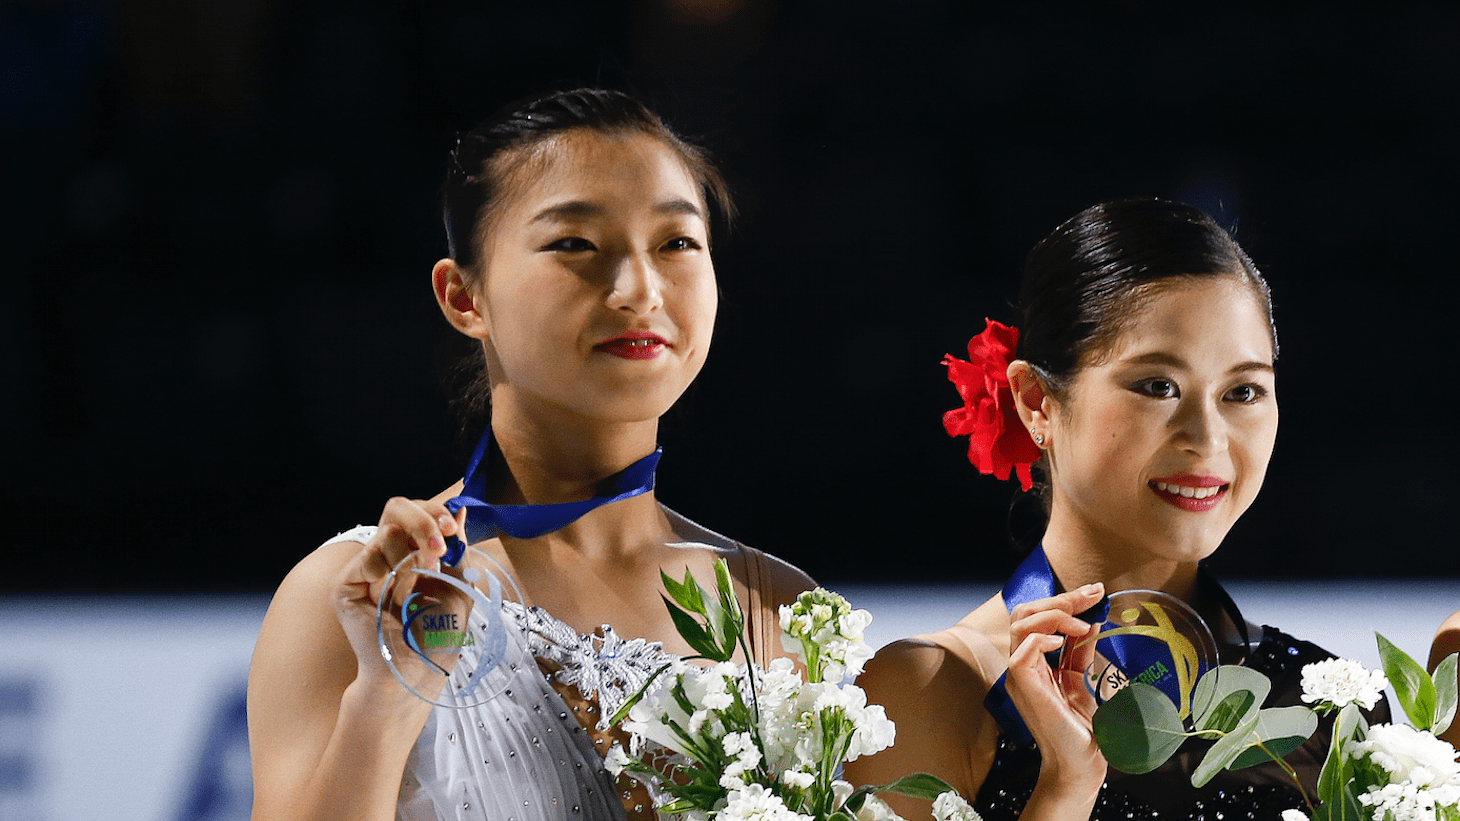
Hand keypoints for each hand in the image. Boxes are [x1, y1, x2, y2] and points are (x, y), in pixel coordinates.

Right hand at [333, 498, 469, 694]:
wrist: (418, 667)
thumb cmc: (440, 632)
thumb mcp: (460, 583)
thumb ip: (457, 547)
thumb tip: (459, 510)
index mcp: (413, 550)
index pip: (417, 510)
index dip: (434, 511)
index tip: (452, 527)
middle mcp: (387, 555)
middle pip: (396, 508)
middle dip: (423, 522)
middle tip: (438, 550)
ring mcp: (365, 569)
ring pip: (388, 534)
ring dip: (412, 560)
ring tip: (415, 592)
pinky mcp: (345, 585)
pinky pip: (368, 559)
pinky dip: (387, 576)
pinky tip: (390, 601)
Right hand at [1006, 583, 1108, 793]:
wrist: (1081, 765)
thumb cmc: (1082, 730)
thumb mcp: (1083, 680)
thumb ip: (1080, 651)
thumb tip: (1090, 620)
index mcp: (1034, 663)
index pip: (1037, 617)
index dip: (1065, 601)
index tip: (1094, 591)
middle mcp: (1022, 666)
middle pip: (1024, 613)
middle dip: (1059, 599)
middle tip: (1091, 595)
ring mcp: (1020, 677)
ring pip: (1020, 625)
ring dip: (1053, 615)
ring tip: (1081, 623)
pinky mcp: (1025, 688)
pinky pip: (1022, 652)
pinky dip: (1041, 638)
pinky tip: (1062, 642)